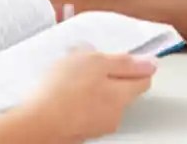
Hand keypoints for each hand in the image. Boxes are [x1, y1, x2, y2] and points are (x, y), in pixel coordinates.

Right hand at [21, 49, 156, 142]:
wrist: (35, 123)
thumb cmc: (64, 91)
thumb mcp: (96, 62)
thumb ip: (125, 62)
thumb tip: (150, 64)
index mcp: (122, 96)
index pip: (144, 80)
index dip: (137, 65)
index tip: (123, 56)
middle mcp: (113, 115)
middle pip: (121, 91)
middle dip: (108, 75)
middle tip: (88, 62)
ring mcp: (95, 126)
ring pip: (100, 101)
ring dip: (90, 88)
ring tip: (67, 75)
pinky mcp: (76, 131)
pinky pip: (82, 111)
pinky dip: (75, 101)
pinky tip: (58, 92)